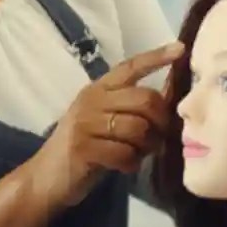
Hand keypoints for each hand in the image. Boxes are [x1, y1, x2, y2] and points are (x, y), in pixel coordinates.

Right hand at [22, 43, 185, 213]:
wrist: (46, 177)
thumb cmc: (82, 148)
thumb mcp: (102, 121)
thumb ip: (129, 109)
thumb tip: (170, 102)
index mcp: (98, 89)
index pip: (130, 67)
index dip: (156, 57)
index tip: (180, 49)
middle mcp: (91, 100)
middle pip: (144, 99)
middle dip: (160, 121)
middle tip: (159, 137)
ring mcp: (85, 124)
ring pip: (137, 128)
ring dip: (148, 146)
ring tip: (142, 153)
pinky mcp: (83, 149)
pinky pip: (124, 153)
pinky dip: (132, 163)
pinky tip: (126, 166)